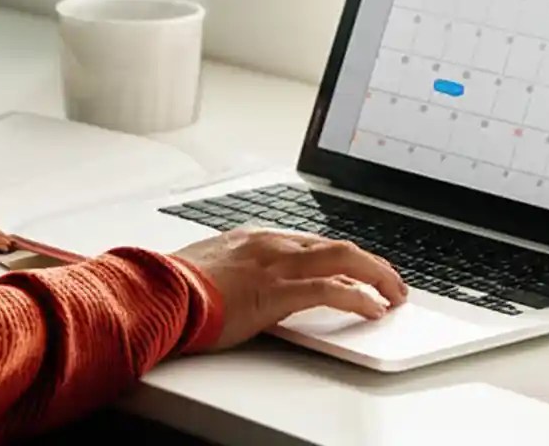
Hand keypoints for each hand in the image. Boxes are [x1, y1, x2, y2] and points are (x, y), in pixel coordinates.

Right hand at [174, 227, 408, 350]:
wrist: (153, 293)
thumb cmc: (169, 288)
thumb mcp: (206, 272)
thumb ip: (230, 276)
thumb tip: (235, 291)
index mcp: (252, 239)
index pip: (310, 242)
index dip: (340, 257)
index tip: (356, 268)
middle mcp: (269, 244)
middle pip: (336, 246)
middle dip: (370, 263)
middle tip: (391, 281)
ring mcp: (275, 265)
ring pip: (343, 259)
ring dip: (376, 276)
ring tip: (395, 294)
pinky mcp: (276, 292)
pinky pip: (331, 291)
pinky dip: (358, 298)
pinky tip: (373, 309)